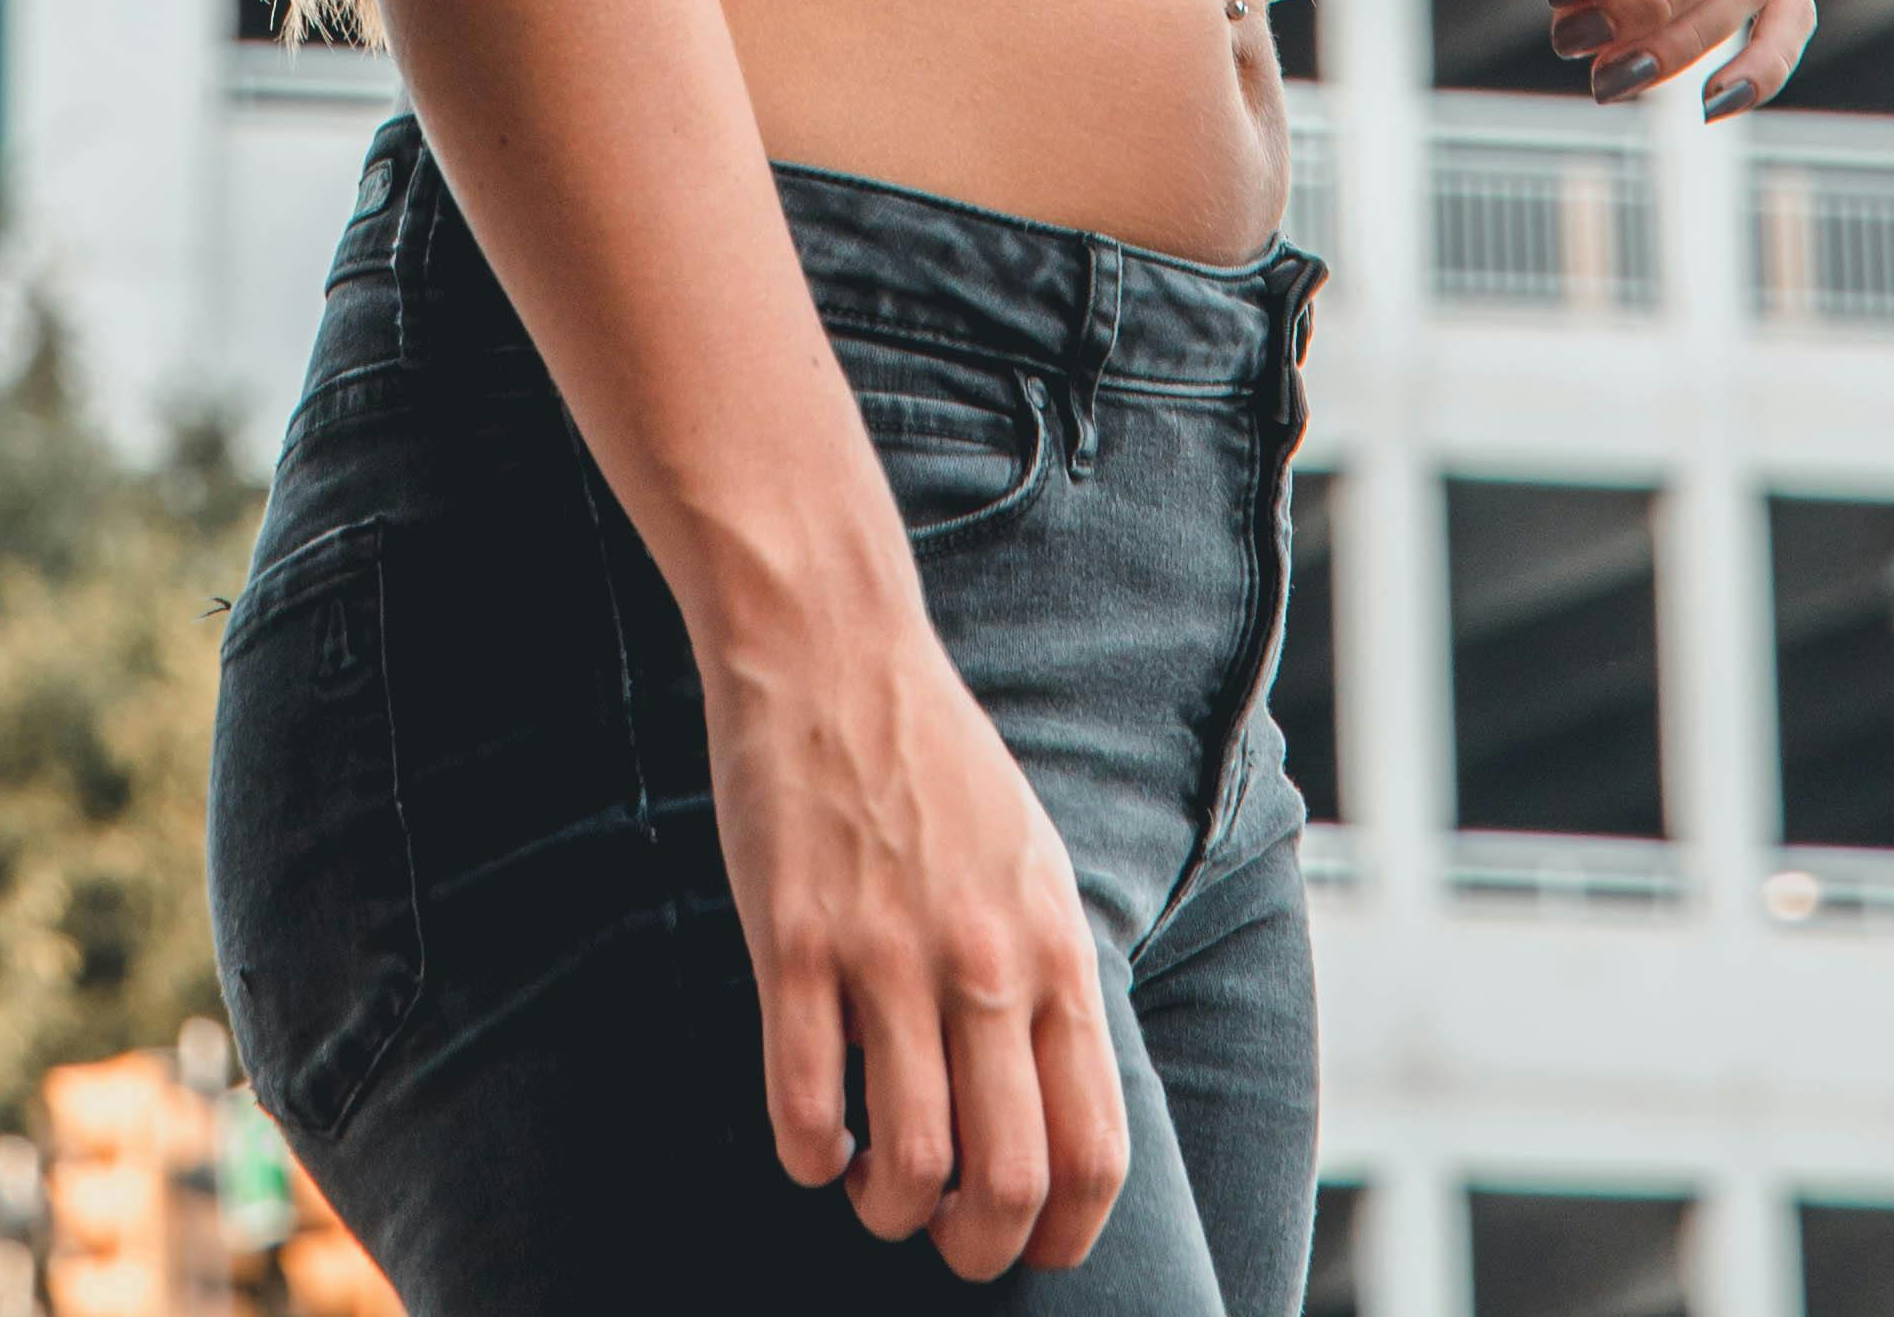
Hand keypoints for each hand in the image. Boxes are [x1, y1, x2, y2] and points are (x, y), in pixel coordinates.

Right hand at [703, 584, 1130, 1273]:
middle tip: (940, 1230)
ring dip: (886, 1209)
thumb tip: (1052, 1111)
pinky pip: (804, 1108)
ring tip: (867, 1177)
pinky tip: (812, 1128)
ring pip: (909, 1168)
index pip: (1096, 1150)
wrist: (832, 643)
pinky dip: (807, 1155)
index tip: (1026, 1247)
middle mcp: (986, 961)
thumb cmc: (932, 759)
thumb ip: (1045, 978)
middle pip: (1009, 1185)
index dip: (1064, 1237)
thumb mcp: (1029, 862)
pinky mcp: (797, 940)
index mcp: (1054, 948)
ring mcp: (889, 955)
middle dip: (974, 1250)